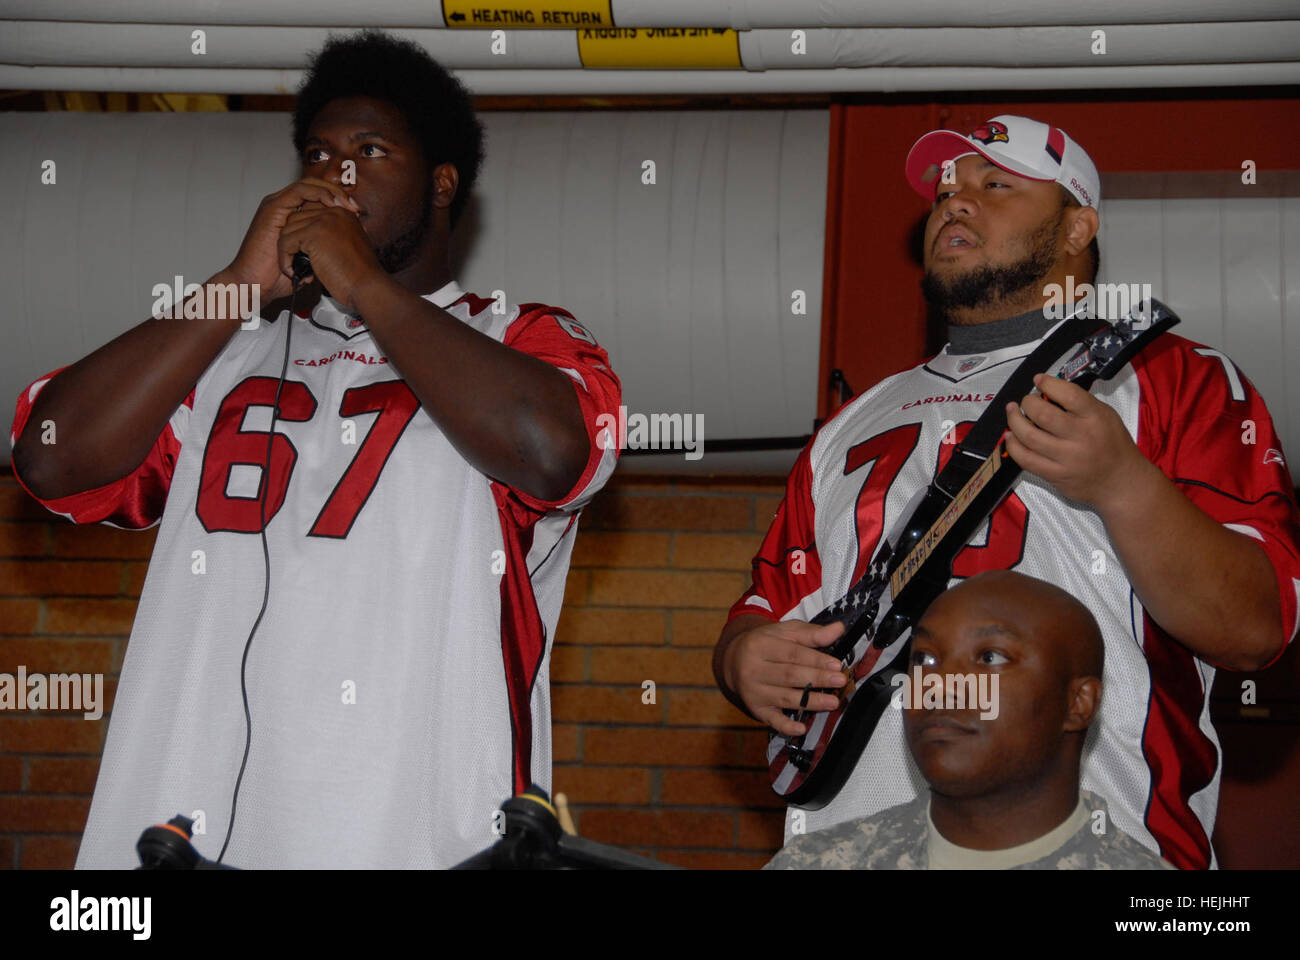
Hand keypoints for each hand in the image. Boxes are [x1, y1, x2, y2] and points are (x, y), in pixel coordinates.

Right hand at [224, 178, 359, 301]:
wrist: (256, 284)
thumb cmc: (277, 277)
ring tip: (347, 203)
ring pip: (309, 185)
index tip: (358, 213)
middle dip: (338, 193)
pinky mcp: (273, 208)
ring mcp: (277, 205)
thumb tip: (342, 251)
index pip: (318, 198)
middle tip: (356, 206)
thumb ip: (321, 249)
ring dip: (331, 191)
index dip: (339, 201)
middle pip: (315, 187)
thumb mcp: (309, 260)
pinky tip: (332, 204)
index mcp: (292, 216)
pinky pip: (300, 191)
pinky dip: (318, 194)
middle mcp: (284, 207)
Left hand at [275, 199, 383, 312]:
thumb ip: (331, 238)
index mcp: (343, 213)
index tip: (303, 257)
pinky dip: (285, 260)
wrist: (368, 287)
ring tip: (295, 270)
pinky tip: (294, 273)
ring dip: (286, 253)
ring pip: (287, 230)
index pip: (309, 215)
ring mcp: (324, 220)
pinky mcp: (314, 233)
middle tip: (298, 265)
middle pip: (295, 220)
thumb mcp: (347, 248)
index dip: (301, 237)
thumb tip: (309, 241)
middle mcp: (334, 212)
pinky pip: (285, 242)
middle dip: (291, 243)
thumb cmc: (359, 276)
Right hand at [723, 620, 846, 736]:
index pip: (792, 653)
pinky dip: (786, 726)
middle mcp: (753, 669)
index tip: (836, 665)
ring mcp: (753, 691)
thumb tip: (838, 629)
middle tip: (840, 680)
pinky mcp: (756, 709)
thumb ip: (811, 633)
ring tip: (833, 702)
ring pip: (785, 698)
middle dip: (817, 678)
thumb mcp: (784, 632)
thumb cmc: (766, 644)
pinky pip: (772, 720)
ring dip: (811, 702)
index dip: (815, 660)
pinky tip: (801, 728)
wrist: (734, 661)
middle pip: (789, 675)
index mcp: (760, 645)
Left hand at [1004, 372, 1153, 512]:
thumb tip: (1049, 389)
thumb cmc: (1112, 446)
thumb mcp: (1105, 415)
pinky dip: (1013, 445)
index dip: (1048, 383)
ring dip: (1014, 421)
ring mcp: (1067, 458)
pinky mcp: (1055, 475)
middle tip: (1025, 401)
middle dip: (1027, 403)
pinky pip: (1026, 459)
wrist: (1120, 482)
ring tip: (1012, 412)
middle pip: (1043, 415)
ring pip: (1029, 436)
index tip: (1039, 380)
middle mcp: (1081, 437)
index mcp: (1096, 418)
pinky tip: (1011, 436)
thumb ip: (1080, 403)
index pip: (1069, 394)